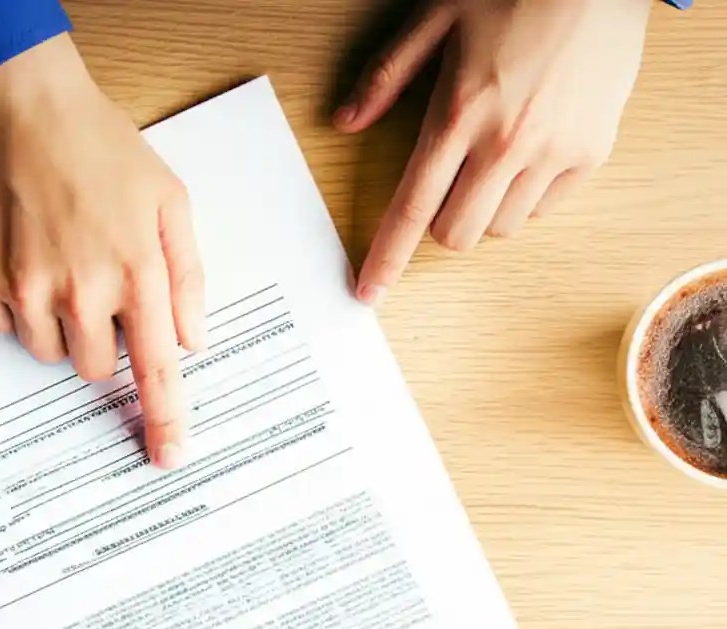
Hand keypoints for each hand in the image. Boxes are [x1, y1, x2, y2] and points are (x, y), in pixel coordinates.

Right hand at [0, 34, 206, 468]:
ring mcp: (24, 288)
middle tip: (97, 287)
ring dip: (57, 325)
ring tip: (58, 263)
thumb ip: (186, 276)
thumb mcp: (169, 200)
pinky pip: (2, 327)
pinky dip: (16, 306)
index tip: (168, 455)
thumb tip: (192, 338)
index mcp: (135, 271)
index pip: (156, 367)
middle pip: (94, 367)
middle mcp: (79, 289)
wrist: (20, 109)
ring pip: (47, 352)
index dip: (164, 418)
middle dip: (101, 341)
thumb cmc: (97, 146)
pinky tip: (24, 257)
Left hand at [336, 0, 650, 303]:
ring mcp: (554, 152)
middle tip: (445, 184)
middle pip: (456, 234)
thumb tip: (345, 122)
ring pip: (501, 228)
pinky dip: (526, 197)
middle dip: (439, 223)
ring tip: (489, 160)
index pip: (411, 208)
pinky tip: (526, 153)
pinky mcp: (592, 152)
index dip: (385, 258)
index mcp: (457, 115)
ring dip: (483, 210)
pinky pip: (545, 208)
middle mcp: (506, 144)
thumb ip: (386, 76)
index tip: (367, 292)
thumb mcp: (435, 17)